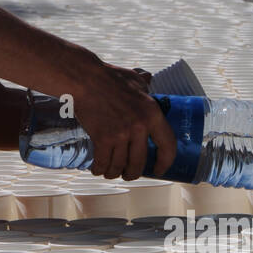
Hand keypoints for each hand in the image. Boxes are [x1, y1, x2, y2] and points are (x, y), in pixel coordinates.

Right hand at [68, 59, 176, 180]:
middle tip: (129, 174)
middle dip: (133, 173)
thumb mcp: (135, 79)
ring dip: (114, 173)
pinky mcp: (102, 139)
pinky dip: (99, 169)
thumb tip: (149, 79)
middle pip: (139, 162)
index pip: (168, 146)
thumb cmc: (109, 78)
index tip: (159, 170)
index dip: (165, 162)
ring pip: (119, 166)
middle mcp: (139, 127)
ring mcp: (121, 134)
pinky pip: (103, 162)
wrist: (85, 79)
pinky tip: (97, 169)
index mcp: (152, 114)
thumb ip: (144, 84)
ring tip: (111, 173)